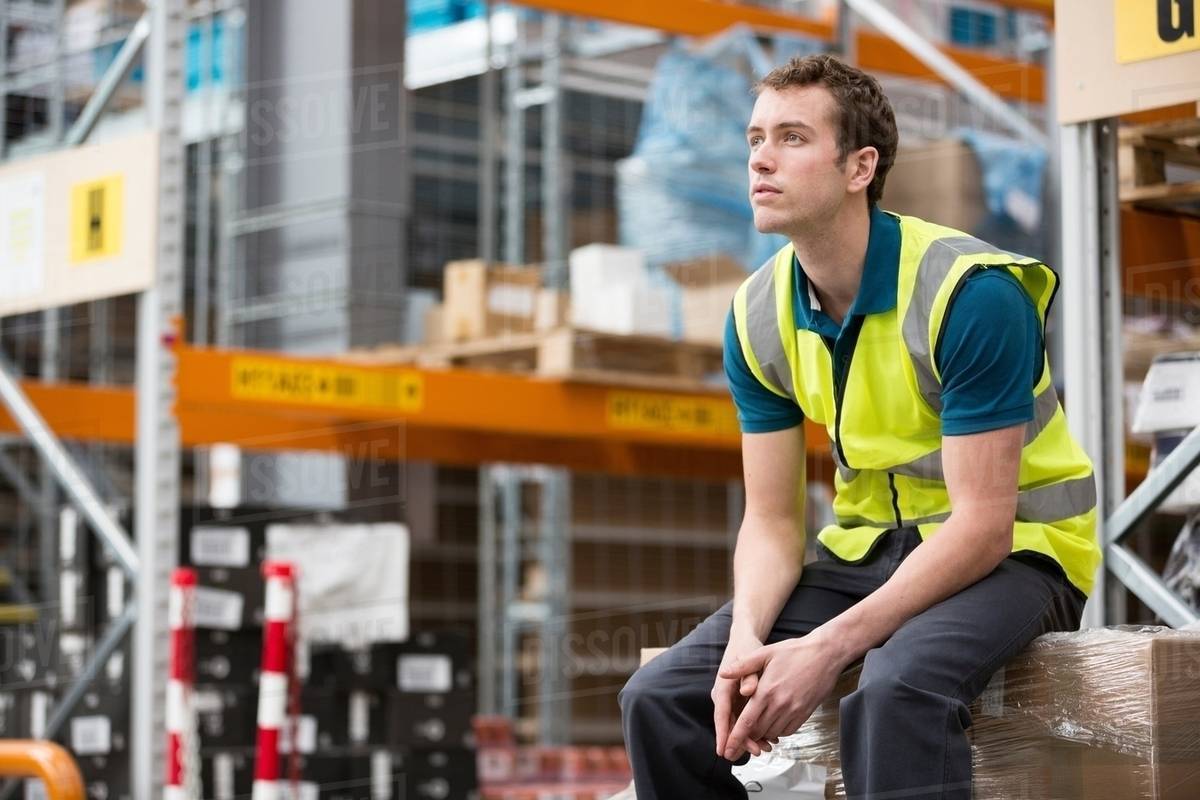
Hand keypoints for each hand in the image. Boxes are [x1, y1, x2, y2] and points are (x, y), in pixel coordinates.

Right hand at [712, 629, 762, 759]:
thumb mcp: (748, 657)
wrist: (744, 640)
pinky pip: (744, 718)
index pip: (721, 715)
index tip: (723, 750)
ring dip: (750, 737)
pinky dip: (754, 729)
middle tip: (757, 752)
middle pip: (730, 724)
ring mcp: (731, 700)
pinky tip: (768, 738)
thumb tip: (748, 691)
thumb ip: (748, 675)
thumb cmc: (746, 648)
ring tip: (766, 749)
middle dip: (741, 740)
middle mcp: (723, 696)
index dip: (723, 733)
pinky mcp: (739, 700)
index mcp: (722, 687)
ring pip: (737, 723)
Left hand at [717, 634, 844, 761]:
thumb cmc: (794, 651)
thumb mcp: (765, 653)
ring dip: (762, 735)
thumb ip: (743, 666)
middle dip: (746, 739)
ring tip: (754, 733)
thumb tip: (722, 674)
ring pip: (772, 732)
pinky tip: (773, 724)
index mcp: (766, 691)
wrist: (825, 654)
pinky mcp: (805, 713)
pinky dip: (778, 732)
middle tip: (737, 744)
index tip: (727, 750)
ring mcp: (794, 710)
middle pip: (758, 731)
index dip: (735, 738)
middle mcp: (780, 705)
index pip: (746, 722)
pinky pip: (788, 731)